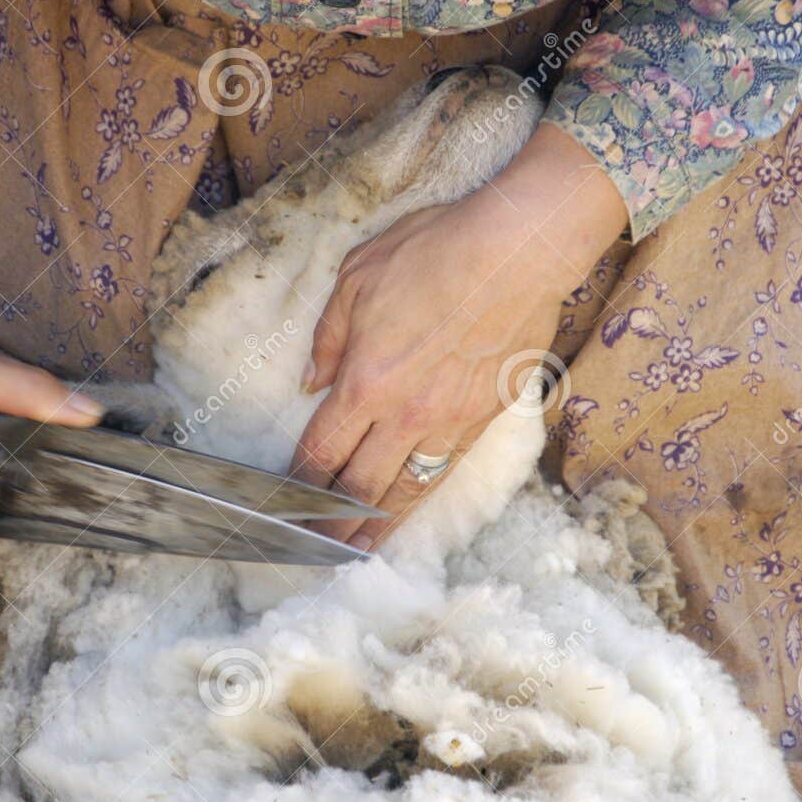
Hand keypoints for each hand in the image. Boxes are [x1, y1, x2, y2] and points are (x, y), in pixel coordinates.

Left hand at [290, 124, 627, 549]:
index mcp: (364, 380)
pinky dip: (422, 497)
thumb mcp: (358, 277)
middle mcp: (403, 414)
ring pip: (406, 491)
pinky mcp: (482, 420)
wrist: (516, 254)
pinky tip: (411, 509)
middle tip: (314, 546)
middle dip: (332, 521)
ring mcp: (447, 423)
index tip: (284, 504)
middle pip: (359, 485)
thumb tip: (312, 381)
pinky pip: (444, 470)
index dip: (300, 482)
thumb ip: (328, 336)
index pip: (322, 449)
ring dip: (378, 525)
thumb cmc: (435, 253)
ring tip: (359, 549)